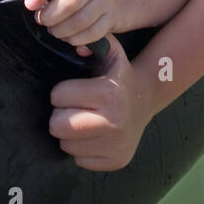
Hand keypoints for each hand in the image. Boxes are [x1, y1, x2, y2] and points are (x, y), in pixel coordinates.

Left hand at [24, 0, 117, 48]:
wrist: (107, 2)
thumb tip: (32, 5)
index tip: (29, 5)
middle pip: (71, 2)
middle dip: (51, 16)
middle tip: (43, 21)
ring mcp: (102, 2)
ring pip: (81, 20)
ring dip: (62, 30)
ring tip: (55, 31)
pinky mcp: (109, 20)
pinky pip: (91, 34)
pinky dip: (75, 39)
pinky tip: (69, 37)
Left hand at [49, 36, 155, 170]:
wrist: (146, 98)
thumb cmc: (118, 75)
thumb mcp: (109, 52)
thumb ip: (91, 41)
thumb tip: (74, 44)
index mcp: (108, 93)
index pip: (58, 96)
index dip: (62, 92)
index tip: (75, 90)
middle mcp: (113, 122)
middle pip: (57, 126)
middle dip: (62, 115)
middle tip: (76, 108)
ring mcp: (115, 146)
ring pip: (66, 146)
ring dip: (71, 134)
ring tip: (87, 121)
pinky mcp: (116, 161)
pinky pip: (80, 160)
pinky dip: (84, 149)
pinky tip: (96, 135)